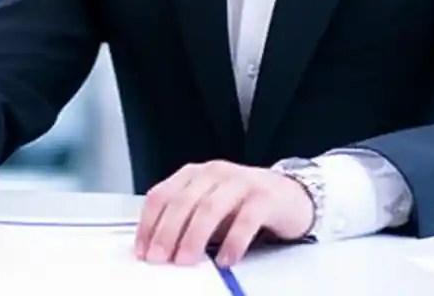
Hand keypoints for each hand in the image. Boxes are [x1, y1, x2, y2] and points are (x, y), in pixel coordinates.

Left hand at [134, 160, 313, 267]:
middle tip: (160, 259)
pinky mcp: (264, 197)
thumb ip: (186, 220)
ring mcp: (241, 182)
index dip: (148, 224)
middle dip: (167, 233)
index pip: (162, 195)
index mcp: (195, 174)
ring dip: (194, 237)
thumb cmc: (244, 203)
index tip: (143, 249)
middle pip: (183, 202)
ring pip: (210, 209)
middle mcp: (215, 173)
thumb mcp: (209, 207)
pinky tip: (225, 259)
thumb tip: (159, 249)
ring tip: (186, 260)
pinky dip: (232, 242)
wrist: (290, 194)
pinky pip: (245, 220)